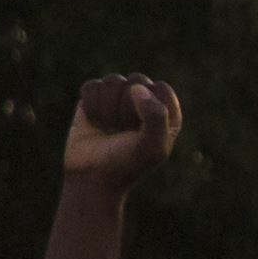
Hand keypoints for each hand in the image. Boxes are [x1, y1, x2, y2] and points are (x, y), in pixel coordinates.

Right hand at [63, 75, 177, 185]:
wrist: (92, 177)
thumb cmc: (126, 164)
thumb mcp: (151, 147)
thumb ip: (156, 116)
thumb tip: (137, 88)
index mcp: (166, 113)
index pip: (161, 89)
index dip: (149, 107)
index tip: (141, 130)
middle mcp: (144, 102)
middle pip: (136, 80)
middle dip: (126, 108)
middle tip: (124, 131)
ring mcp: (117, 98)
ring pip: (112, 81)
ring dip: (108, 109)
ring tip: (110, 129)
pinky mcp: (94, 98)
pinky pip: (91, 86)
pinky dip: (91, 107)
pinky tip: (95, 123)